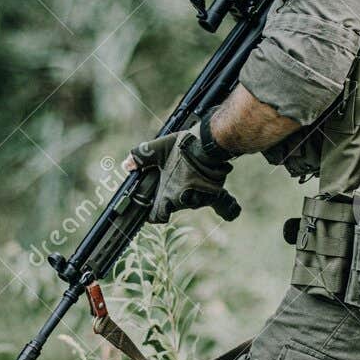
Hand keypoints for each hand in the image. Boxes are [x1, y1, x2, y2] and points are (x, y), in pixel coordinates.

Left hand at [124, 126, 240, 224]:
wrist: (209, 143)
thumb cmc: (183, 146)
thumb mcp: (157, 148)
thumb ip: (140, 158)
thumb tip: (126, 166)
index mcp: (167, 193)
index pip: (157, 216)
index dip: (154, 214)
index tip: (153, 210)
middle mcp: (183, 200)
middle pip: (176, 206)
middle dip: (174, 196)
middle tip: (177, 177)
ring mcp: (201, 198)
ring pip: (195, 201)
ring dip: (195, 192)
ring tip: (194, 172)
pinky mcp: (216, 193)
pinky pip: (223, 206)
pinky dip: (227, 208)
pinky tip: (233, 211)